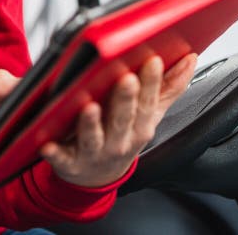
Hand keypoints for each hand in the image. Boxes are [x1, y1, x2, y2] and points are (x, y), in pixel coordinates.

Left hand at [40, 52, 197, 187]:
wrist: (98, 177)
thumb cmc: (124, 138)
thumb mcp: (149, 116)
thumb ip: (169, 89)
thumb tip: (190, 60)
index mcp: (140, 127)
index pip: (148, 103)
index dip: (151, 83)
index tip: (153, 61)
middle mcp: (120, 141)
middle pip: (123, 119)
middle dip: (125, 99)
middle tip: (126, 78)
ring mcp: (94, 153)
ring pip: (94, 138)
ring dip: (92, 124)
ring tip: (89, 107)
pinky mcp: (69, 163)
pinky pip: (61, 158)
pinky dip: (55, 153)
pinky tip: (47, 145)